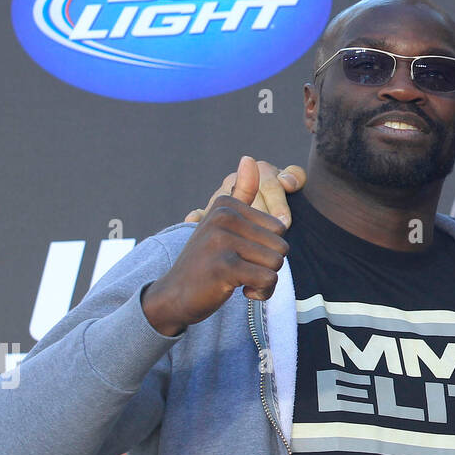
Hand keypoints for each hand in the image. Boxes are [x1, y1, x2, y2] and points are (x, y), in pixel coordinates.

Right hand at [144, 156, 289, 336]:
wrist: (173, 296)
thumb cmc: (206, 261)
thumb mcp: (222, 224)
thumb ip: (241, 194)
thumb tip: (250, 159)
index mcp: (225, 205)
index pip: (279, 227)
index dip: (268, 248)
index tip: (243, 254)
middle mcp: (222, 217)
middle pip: (281, 246)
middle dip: (268, 265)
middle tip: (243, 271)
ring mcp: (221, 241)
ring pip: (276, 263)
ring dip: (265, 281)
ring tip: (242, 281)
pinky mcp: (224, 267)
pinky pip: (267, 279)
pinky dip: (261, 292)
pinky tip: (243, 292)